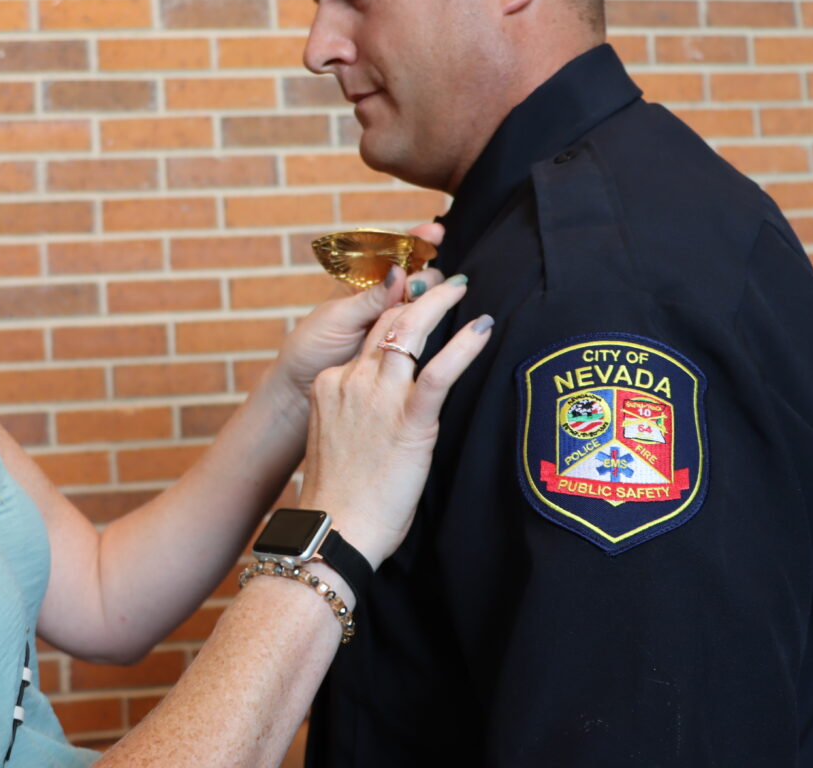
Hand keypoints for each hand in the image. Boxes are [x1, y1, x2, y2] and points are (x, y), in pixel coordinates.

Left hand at [272, 221, 447, 399]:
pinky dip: (432, 321)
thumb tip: (400, 272)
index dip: (416, 241)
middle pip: (416, 276)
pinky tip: (445, 316)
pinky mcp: (398, 348)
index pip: (393, 254)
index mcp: (363, 283)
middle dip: (428, 272)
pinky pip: (419, 329)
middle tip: (427, 284)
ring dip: (434, 295)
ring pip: (422, 302)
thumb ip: (370, 299)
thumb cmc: (312, 345)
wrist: (301, 386)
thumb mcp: (338, 317)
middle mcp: (382, 299)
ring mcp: (392, 323)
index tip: (435, 233)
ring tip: (442, 295)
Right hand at [299, 276, 491, 566]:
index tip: (415, 304)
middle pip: (388, 322)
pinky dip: (464, 344)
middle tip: (444, 282)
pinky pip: (441, 370)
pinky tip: (481, 327)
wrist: (335, 530)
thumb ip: (359, 413)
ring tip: (461, 288)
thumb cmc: (342, 498)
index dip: (394, 318)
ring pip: (410, 330)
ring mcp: (376, 395)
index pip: (367, 338)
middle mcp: (350, 379)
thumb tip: (387, 411)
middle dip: (418, 296)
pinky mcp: (408, 418)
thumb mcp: (338, 440)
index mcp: (331, 383)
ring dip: (439, 303)